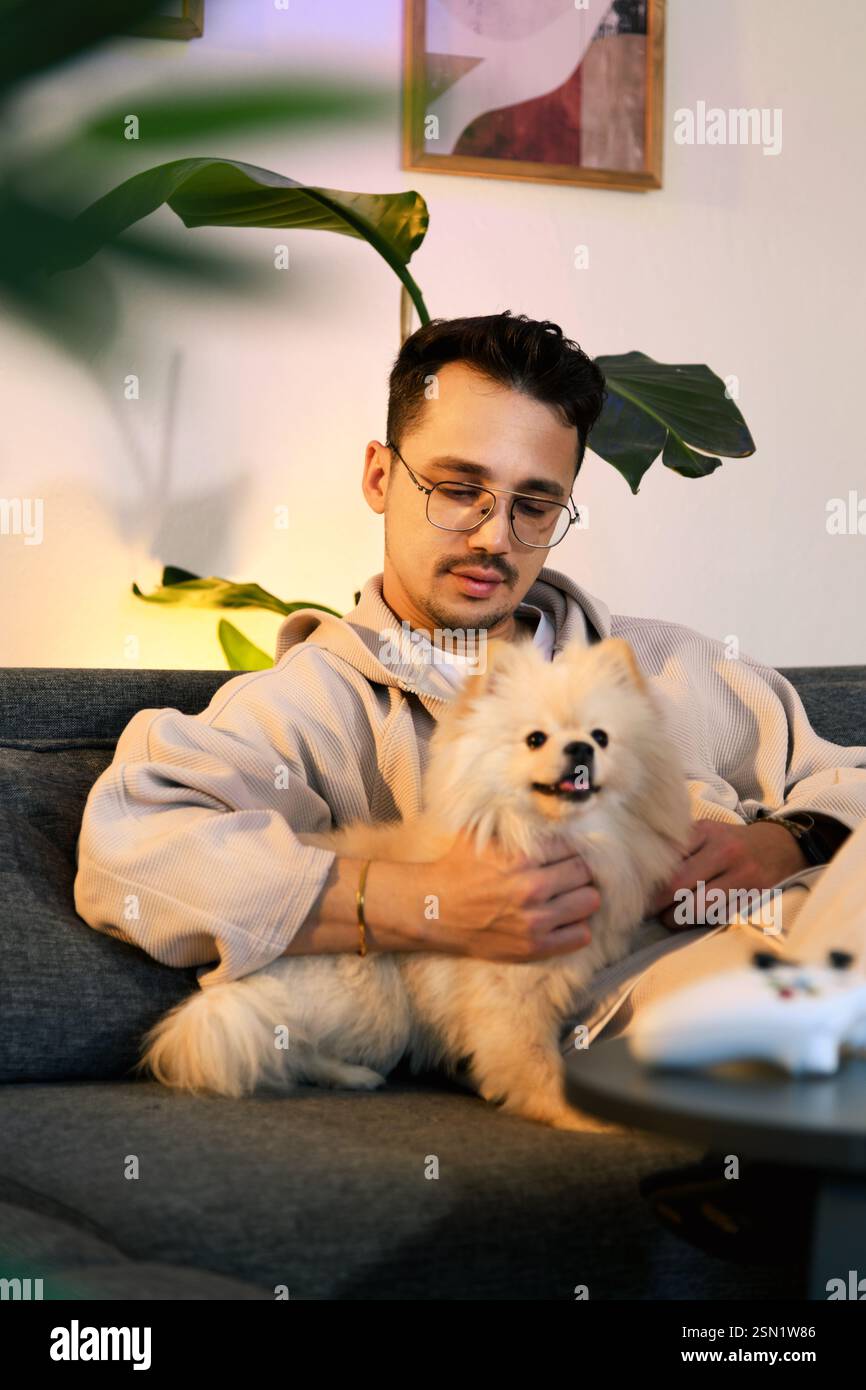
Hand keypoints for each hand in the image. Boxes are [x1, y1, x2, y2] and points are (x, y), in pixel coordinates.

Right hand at [425, 828, 600, 961]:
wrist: (433, 911)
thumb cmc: (456, 869)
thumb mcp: (479, 835)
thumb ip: (510, 822)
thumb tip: (538, 807)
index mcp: (522, 858)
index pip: (572, 848)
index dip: (569, 850)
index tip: (563, 854)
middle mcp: (532, 888)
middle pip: (584, 873)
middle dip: (578, 871)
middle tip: (567, 874)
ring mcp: (536, 920)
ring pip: (589, 902)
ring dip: (582, 896)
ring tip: (569, 895)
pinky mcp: (535, 946)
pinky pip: (580, 935)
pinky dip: (577, 926)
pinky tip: (564, 920)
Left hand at [647, 818, 809, 928]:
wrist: (781, 847)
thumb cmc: (731, 842)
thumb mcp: (706, 832)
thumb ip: (679, 848)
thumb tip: (641, 873)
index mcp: (707, 832)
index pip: (668, 861)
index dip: (649, 883)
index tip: (637, 893)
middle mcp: (725, 852)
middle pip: (678, 888)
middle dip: (658, 905)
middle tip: (649, 912)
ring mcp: (742, 877)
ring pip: (697, 909)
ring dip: (678, 919)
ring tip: (671, 917)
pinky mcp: (754, 899)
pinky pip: (718, 918)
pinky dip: (701, 923)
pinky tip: (695, 919)